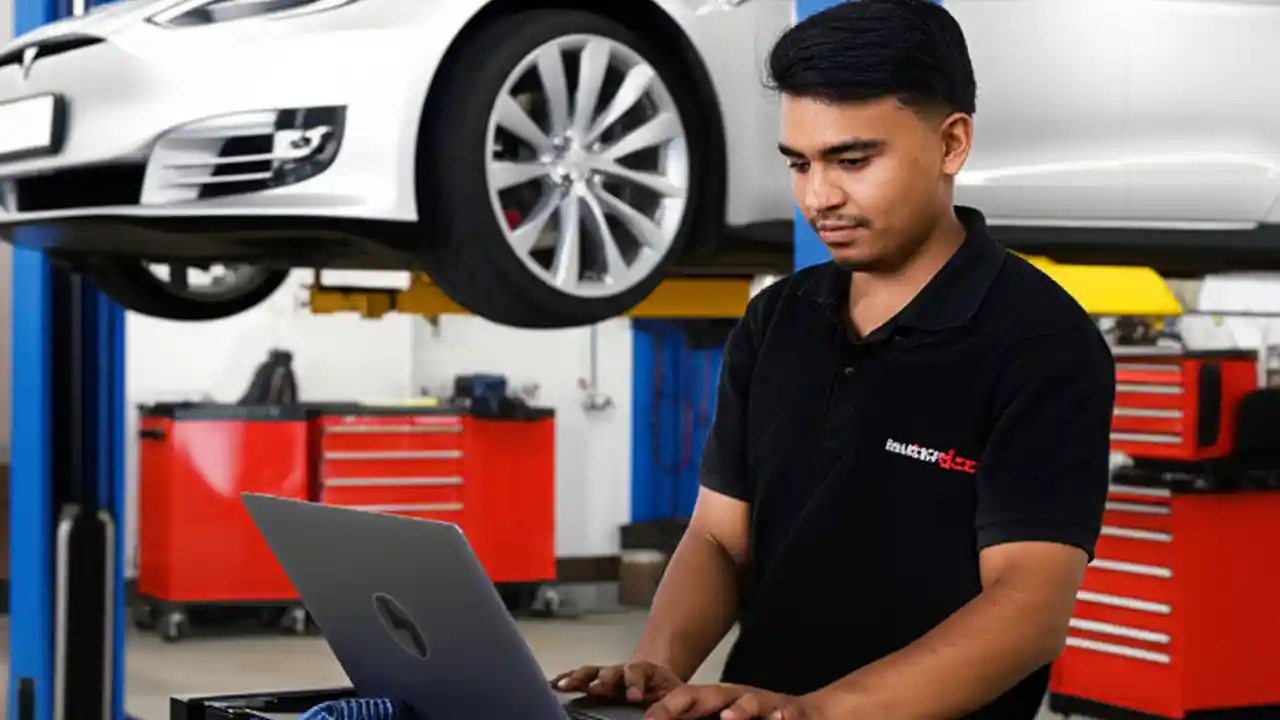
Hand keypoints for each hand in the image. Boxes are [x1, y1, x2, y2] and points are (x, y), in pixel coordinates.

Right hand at [549, 660, 683, 703]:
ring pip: (591, 673)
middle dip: (603, 680)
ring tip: (562, 687)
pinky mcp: (595, 684)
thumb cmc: (668, 692)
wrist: (659, 682)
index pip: (639, 671)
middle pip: (611, 671)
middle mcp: (623, 671)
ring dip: (577, 679)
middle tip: (595, 689)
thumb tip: (661, 717)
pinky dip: (565, 680)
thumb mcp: (678, 696)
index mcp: (647, 671)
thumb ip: (670, 706)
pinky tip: (552, 685)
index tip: (633, 696)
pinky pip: (579, 679)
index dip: (634, 682)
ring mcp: (607, 676)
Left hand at [643, 683, 839, 719]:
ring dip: (739, 710)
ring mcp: (764, 703)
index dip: (664, 709)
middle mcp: (737, 698)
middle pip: (708, 695)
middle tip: (657, 718)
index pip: (685, 700)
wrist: (808, 713)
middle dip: (682, 705)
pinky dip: (782, 716)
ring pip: (750, 702)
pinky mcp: (791, 711)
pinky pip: (786, 714)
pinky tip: (781, 718)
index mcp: (718, 703)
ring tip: (727, 718)